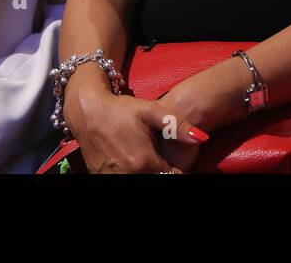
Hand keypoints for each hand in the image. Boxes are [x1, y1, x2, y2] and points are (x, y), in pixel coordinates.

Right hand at [65, 80, 203, 173]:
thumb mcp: (151, 111)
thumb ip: (177, 126)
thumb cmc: (121, 110)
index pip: (172, 177)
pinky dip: (131, 173)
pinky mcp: (102, 178)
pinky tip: (133, 161)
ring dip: (148, 172)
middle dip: (163, 171)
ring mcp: (114, 178)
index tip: (176, 161)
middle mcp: (129, 174)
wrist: (88, 112)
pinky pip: (123, 180)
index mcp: (145, 161)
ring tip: (149, 158)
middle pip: (157, 180)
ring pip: (140, 181)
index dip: (177, 170)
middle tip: (162, 157)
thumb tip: (202, 138)